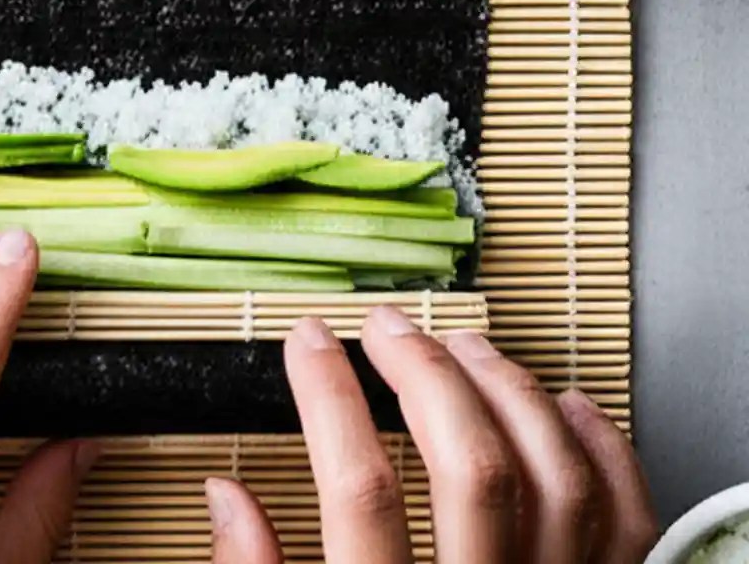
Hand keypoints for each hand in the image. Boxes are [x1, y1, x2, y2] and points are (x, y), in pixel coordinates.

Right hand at [206, 306, 658, 563]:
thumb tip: (223, 496)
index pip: (360, 487)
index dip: (328, 396)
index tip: (306, 342)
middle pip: (470, 466)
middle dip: (422, 373)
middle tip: (384, 327)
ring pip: (557, 479)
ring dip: (509, 391)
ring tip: (463, 345)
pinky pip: (625, 521)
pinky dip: (603, 449)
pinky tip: (565, 401)